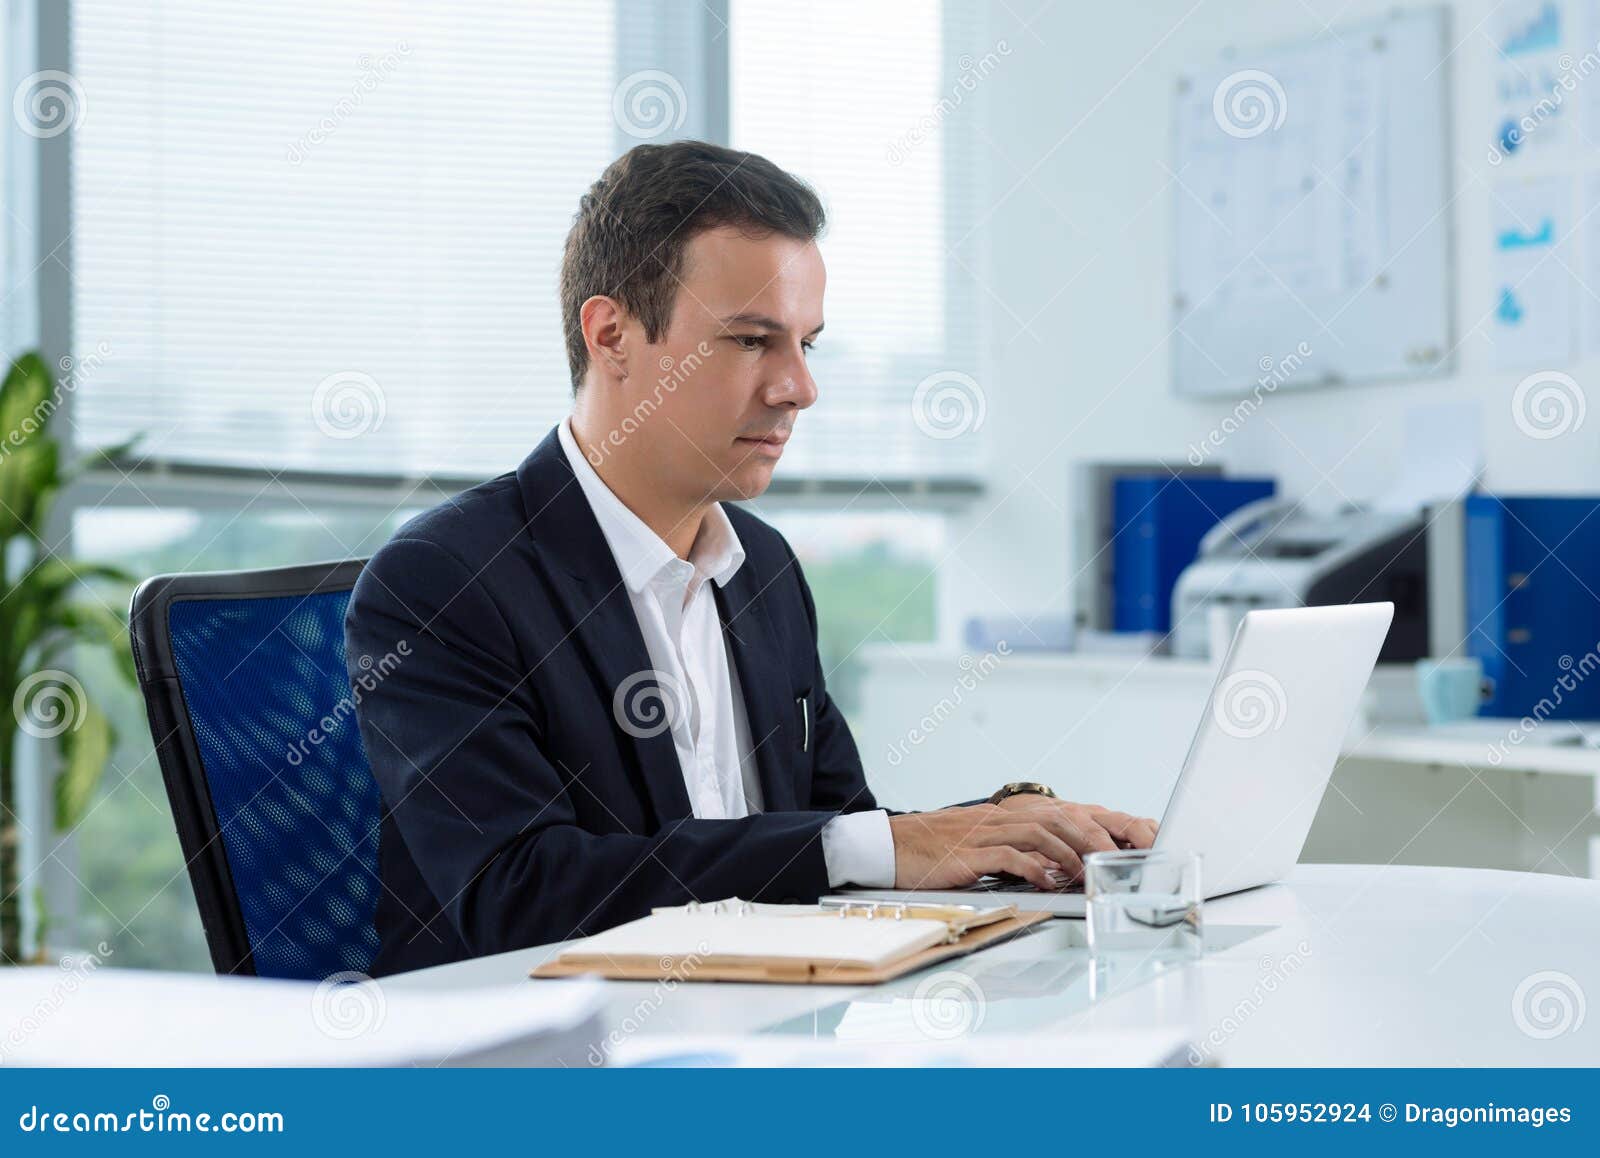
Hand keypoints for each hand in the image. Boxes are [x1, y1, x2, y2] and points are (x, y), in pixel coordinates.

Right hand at [888, 796, 1155, 889]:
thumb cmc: (931, 851)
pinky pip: (1006, 855)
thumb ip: (1011, 850)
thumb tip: (1050, 867)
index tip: (1114, 844)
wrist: (886, 846)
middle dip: (1090, 837)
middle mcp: (995, 819)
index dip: (1088, 825)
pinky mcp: (966, 854)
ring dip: (1067, 852)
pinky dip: (1032, 868)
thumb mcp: (976, 844)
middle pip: (1055, 817)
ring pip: (1037, 832)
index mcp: (1000, 816)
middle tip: (1114, 858)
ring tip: (1086, 871)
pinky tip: (1047, 882)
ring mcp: (980, 834)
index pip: (1056, 811)